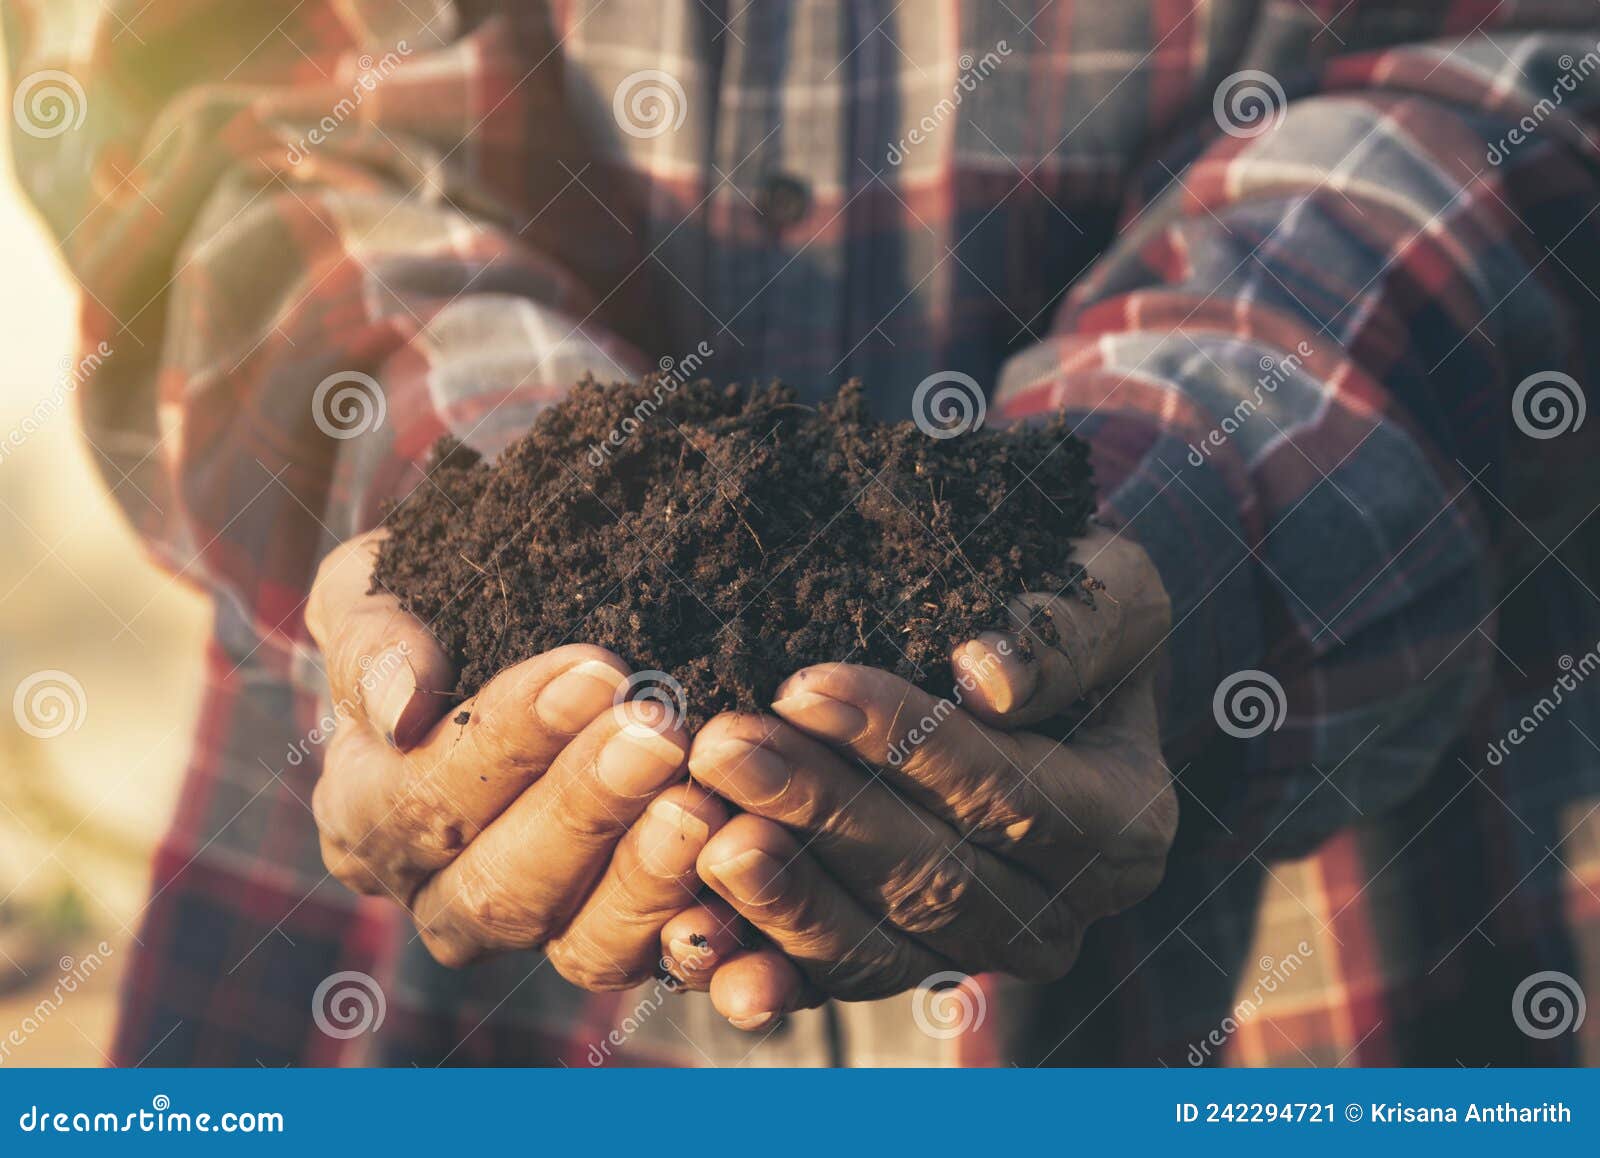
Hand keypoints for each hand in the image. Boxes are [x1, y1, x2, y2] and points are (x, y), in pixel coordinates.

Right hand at [304, 529, 727, 990]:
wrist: (516, 617)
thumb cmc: (435, 605)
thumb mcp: (377, 591)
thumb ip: (371, 640)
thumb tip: (400, 710)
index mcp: (366, 817)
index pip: (424, 799)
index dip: (507, 741)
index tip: (594, 670)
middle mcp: (437, 895)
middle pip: (501, 885)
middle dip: (584, 805)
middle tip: (659, 731)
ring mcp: (531, 933)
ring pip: (576, 943)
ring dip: (644, 875)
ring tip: (701, 800)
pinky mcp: (613, 947)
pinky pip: (650, 962)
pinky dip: (693, 929)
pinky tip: (736, 877)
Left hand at [666, 526, 1175, 1028]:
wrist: (1039, 669)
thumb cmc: (1070, 612)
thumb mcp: (1104, 593)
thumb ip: (1064, 633)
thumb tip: (988, 678)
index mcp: (1121, 827)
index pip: (1013, 798)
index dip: (908, 747)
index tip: (807, 687)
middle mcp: (1055, 912)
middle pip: (934, 879)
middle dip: (821, 813)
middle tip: (725, 747)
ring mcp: (973, 953)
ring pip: (876, 947)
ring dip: (783, 896)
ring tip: (703, 831)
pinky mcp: (898, 966)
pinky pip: (827, 984)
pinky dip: (762, 969)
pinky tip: (699, 943)